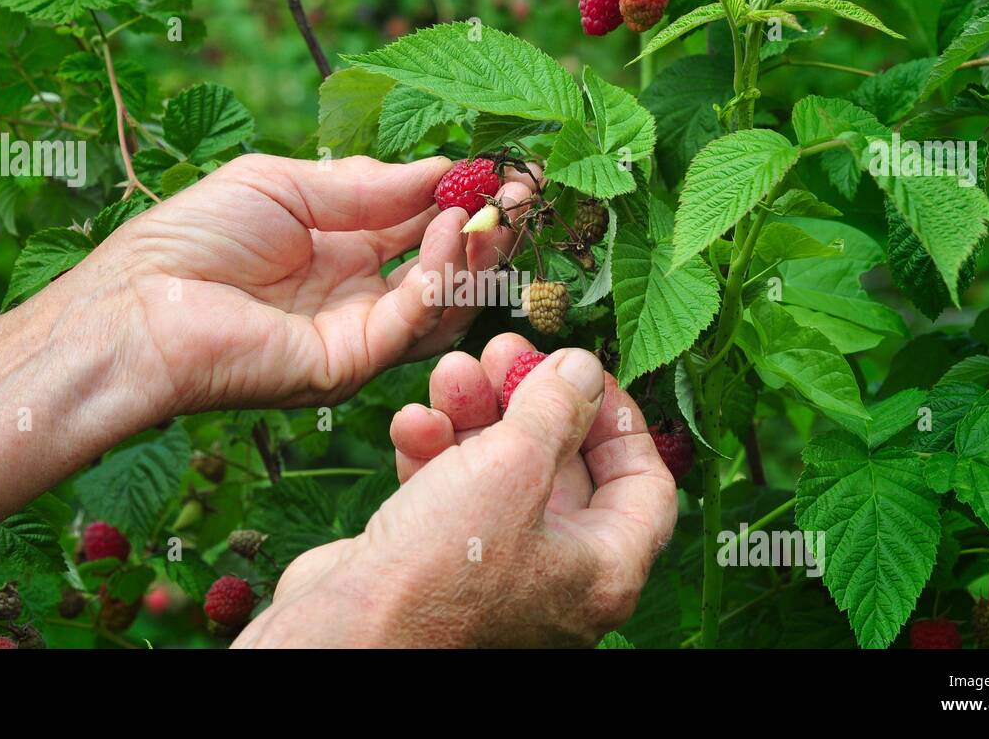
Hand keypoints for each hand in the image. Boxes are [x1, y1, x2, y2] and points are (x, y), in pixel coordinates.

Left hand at [72, 154, 527, 412]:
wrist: (139, 306)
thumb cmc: (193, 239)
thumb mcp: (285, 185)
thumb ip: (365, 185)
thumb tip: (442, 170)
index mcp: (337, 247)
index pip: (418, 222)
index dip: (463, 195)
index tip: (506, 169)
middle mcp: (355, 293)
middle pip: (441, 265)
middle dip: (485, 226)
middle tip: (522, 192)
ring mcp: (357, 333)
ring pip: (441, 300)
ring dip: (472, 251)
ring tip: (491, 208)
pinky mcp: (351, 365)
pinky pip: (413, 322)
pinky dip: (437, 276)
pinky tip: (442, 232)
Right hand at [232, 337, 677, 647]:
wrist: (344, 635)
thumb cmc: (439, 571)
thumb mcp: (512, 467)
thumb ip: (555, 409)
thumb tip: (583, 369)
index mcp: (603, 569)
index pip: (644, 484)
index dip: (618, 419)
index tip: (584, 372)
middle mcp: (557, 576)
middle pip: (563, 468)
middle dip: (528, 402)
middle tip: (502, 353)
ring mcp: (496, 572)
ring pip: (500, 473)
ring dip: (475, 416)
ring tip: (450, 373)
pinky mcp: (439, 565)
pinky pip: (452, 495)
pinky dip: (435, 453)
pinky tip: (412, 422)